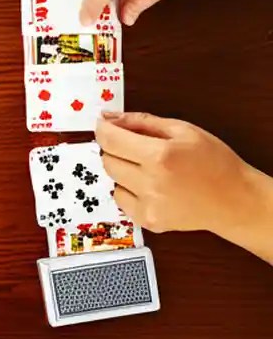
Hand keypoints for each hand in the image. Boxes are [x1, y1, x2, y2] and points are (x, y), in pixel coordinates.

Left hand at [96, 112, 272, 236]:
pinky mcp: (149, 221)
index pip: (110, 140)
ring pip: (113, 181)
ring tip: (150, 169)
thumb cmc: (213, 161)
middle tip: (136, 148)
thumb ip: (142, 122)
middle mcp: (151, 183)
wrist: (234, 200)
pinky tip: (152, 187)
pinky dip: (129, 190)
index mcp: (160, 156)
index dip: (103, 129)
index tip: (104, 125)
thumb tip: (109, 117)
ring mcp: (149, 205)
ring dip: (124, 171)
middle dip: (116, 150)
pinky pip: (122, 200)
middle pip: (108, 160)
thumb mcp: (184, 130)